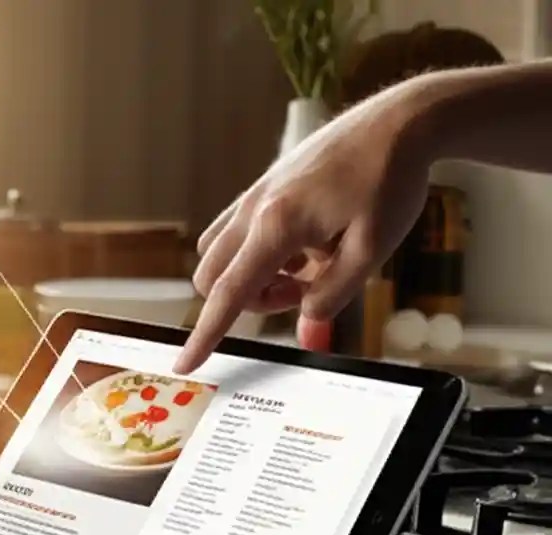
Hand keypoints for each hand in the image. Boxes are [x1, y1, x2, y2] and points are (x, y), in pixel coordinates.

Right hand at [173, 80, 436, 373]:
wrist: (396, 124)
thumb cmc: (389, 182)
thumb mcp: (372, 250)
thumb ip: (332, 293)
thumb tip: (305, 323)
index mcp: (276, 226)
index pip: (230, 293)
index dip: (206, 333)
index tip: (185, 362)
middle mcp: (253, 209)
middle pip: (213, 277)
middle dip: (246, 300)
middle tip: (299, 292)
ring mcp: (253, 195)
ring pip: (219, 255)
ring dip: (249, 276)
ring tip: (303, 269)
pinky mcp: (262, 188)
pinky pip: (236, 233)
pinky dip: (257, 253)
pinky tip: (303, 243)